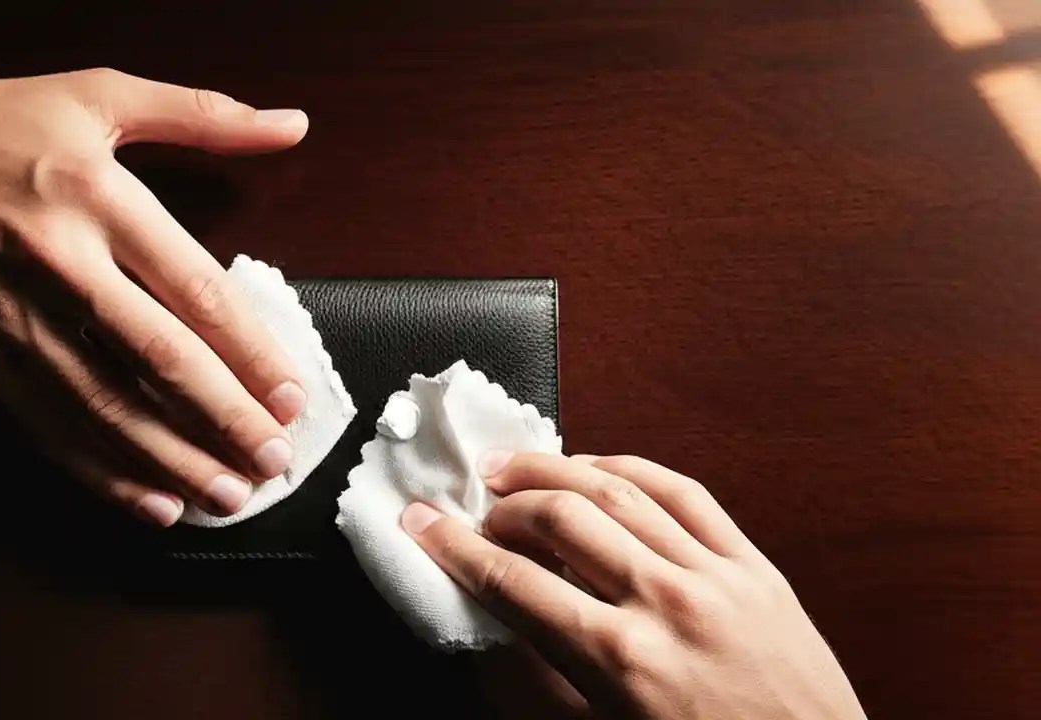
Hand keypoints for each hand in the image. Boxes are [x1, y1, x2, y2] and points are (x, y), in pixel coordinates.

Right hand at [0, 30, 309, 525]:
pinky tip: (149, 501)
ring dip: (172, 460)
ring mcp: (15, 318)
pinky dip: (101, 471)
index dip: (251, 351)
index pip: (195, 290)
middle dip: (225, 419)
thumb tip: (292, 125)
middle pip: (158, 359)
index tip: (293, 394)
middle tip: (274, 460)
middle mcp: (60, 265)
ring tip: (226, 495)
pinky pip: (48, 426)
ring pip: (104, 408)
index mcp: (100, 200)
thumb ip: (204, 113)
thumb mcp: (102, 94)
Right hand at [403, 453, 866, 718]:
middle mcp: (664, 604)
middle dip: (504, 503)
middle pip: (561, 517)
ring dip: (557, 469)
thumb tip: (489, 629)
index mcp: (620, 661)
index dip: (454, 548)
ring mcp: (716, 575)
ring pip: (620, 488)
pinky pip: (685, 492)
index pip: (513, 582)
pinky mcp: (755, 565)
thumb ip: (539, 685)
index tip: (421, 522)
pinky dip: (632, 467)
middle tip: (476, 507)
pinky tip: (598, 467)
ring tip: (516, 468)